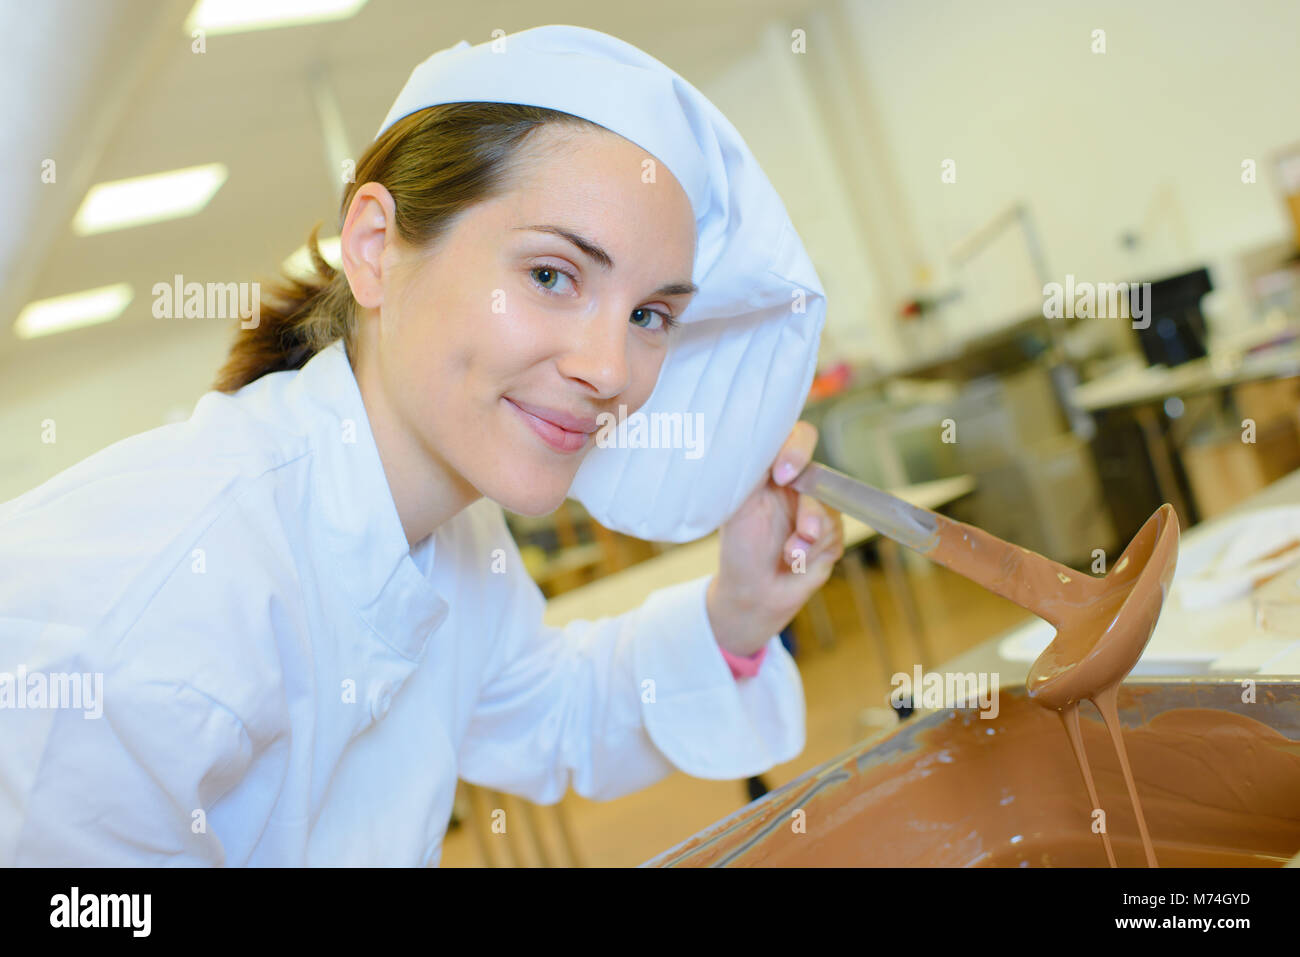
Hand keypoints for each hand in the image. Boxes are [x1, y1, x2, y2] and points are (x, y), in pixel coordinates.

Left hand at [706, 420, 844, 656]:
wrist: (753, 592)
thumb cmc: (739, 546)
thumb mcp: (737, 504)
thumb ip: (750, 470)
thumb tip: (756, 441)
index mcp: (776, 468)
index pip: (797, 437)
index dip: (796, 450)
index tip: (782, 475)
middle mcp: (801, 485)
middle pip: (821, 475)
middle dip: (808, 509)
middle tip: (800, 528)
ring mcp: (818, 509)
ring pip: (829, 509)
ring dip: (809, 537)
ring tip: (789, 554)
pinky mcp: (831, 536)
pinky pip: (835, 534)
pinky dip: (813, 551)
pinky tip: (795, 562)